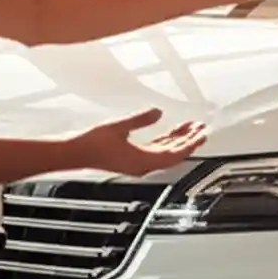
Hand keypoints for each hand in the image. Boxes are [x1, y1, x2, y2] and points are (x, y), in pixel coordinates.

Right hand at [68, 109, 206, 176]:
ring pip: (165, 152)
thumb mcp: (119, 127)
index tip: (202, 134)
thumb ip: (141, 119)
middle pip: (173, 153)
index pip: (175, 154)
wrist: (75, 154)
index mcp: (142, 161)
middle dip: (189, 140)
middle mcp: (143, 165)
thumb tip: (158, 112)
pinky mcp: (133, 159)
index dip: (191, 143)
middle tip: (201, 128)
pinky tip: (170, 132)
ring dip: (178, 140)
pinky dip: (166, 142)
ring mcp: (138, 163)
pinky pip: (156, 151)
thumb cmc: (93, 144)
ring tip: (190, 127)